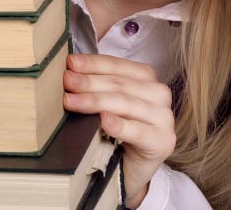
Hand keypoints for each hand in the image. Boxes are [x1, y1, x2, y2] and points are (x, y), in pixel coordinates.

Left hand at [63, 53, 176, 208]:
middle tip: (67, 81)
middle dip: (89, 82)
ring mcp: (164, 117)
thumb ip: (98, 84)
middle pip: (118, 84)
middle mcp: (159, 93)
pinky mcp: (162, 141)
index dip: (92, 63)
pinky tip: (104, 121)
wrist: (131, 168)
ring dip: (95, 101)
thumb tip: (70, 70)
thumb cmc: (117, 129)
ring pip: (124, 103)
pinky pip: (138, 131)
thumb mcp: (108, 101)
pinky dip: (120, 125)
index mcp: (147, 77)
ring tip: (71, 101)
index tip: (70, 62)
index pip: (117, 65)